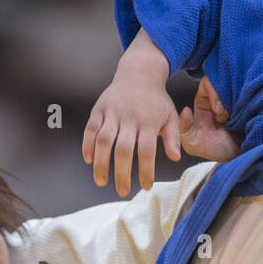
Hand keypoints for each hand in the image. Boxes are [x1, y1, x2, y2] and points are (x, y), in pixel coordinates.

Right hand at [83, 28, 180, 194]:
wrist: (139, 72)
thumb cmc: (156, 99)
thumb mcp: (170, 115)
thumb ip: (172, 137)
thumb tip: (175, 157)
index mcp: (148, 121)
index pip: (146, 151)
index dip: (146, 171)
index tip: (146, 187)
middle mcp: (129, 117)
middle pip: (123, 149)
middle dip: (121, 174)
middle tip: (122, 191)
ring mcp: (112, 112)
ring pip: (104, 141)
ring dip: (100, 164)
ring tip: (101, 181)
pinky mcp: (99, 109)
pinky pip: (90, 129)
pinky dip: (87, 145)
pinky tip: (88, 160)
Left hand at [179, 77, 240, 163]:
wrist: (234, 157)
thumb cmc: (213, 150)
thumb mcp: (192, 143)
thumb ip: (184, 128)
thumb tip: (186, 110)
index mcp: (203, 103)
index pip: (207, 84)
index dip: (213, 93)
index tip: (219, 110)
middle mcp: (217, 97)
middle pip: (222, 82)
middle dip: (225, 97)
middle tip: (226, 114)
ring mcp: (231, 99)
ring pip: (234, 86)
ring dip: (234, 101)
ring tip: (233, 117)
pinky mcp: (243, 102)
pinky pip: (244, 92)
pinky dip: (243, 101)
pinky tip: (241, 114)